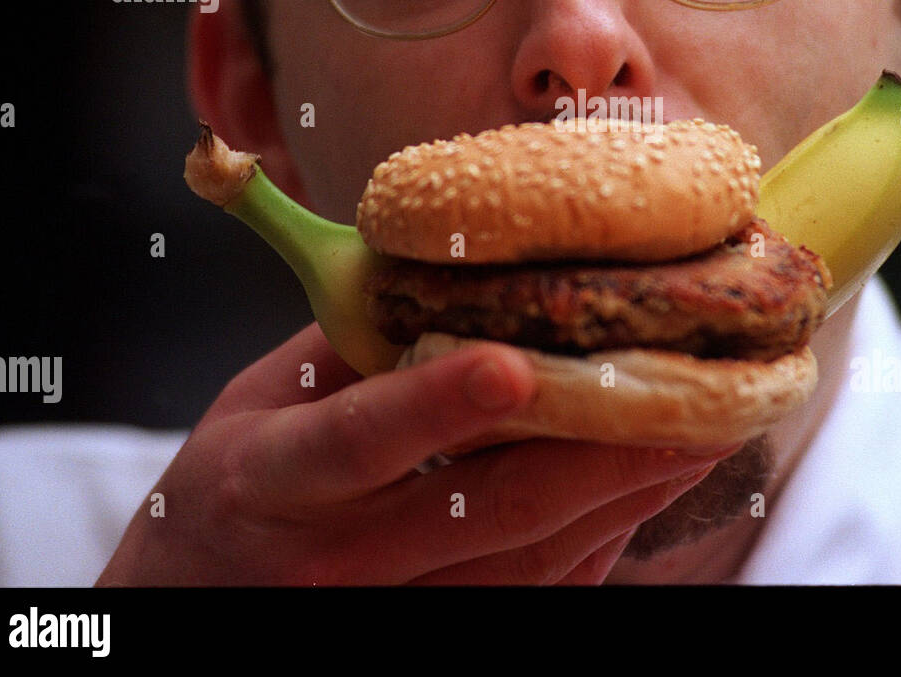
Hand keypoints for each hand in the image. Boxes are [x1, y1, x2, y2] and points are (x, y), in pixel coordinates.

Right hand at [96, 323, 736, 584]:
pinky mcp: (437, 633)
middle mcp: (338, 557)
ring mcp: (392, 609)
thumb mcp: (259, 399)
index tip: (514, 363)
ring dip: (627, 492)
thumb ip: (354, 341)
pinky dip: (604, 538)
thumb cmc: (228, 488)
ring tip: (704, 428)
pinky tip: (649, 485)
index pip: (361, 440)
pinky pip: (541, 592)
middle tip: (692, 387)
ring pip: (533, 558)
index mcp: (275, 480)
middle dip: (599, 448)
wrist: (195, 605)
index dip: (437, 404)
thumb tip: (455, 267)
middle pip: (487, 507)